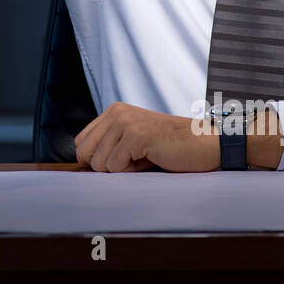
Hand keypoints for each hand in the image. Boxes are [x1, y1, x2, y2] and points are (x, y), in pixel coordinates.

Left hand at [74, 102, 219, 172]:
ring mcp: (124, 121)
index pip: (80, 143)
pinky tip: (151, 158)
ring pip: (99, 163)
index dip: (97, 160)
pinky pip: (114, 167)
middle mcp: (116, 112)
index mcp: (113, 111)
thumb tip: (79, 165)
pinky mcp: (135, 134)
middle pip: (84, 153)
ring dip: (122, 169)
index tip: (122, 159)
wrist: (203, 145)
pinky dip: (132, 171)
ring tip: (145, 157)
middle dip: (106, 166)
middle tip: (134, 159)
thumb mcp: (132, 142)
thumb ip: (108, 146)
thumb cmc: (168, 149)